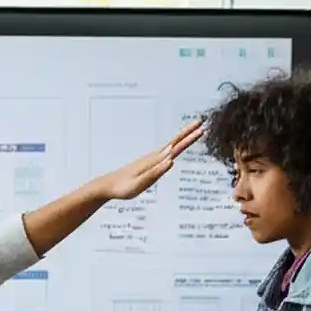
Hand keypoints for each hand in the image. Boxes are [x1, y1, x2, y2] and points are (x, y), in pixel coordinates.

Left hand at [90, 119, 204, 199]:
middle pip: (175, 142)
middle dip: (188, 133)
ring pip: (171, 146)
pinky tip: (177, 146)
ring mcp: (151, 160)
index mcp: (154, 161)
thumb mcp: (139, 183)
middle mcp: (154, 157)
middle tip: (201, 123)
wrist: (108, 186)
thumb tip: (171, 161)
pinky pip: (166, 152)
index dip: (188, 138)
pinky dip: (175, 146)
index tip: (200, 129)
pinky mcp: (149, 164)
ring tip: (194, 132)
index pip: (175, 146)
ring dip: (183, 138)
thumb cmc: (123, 187)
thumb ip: (155, 172)